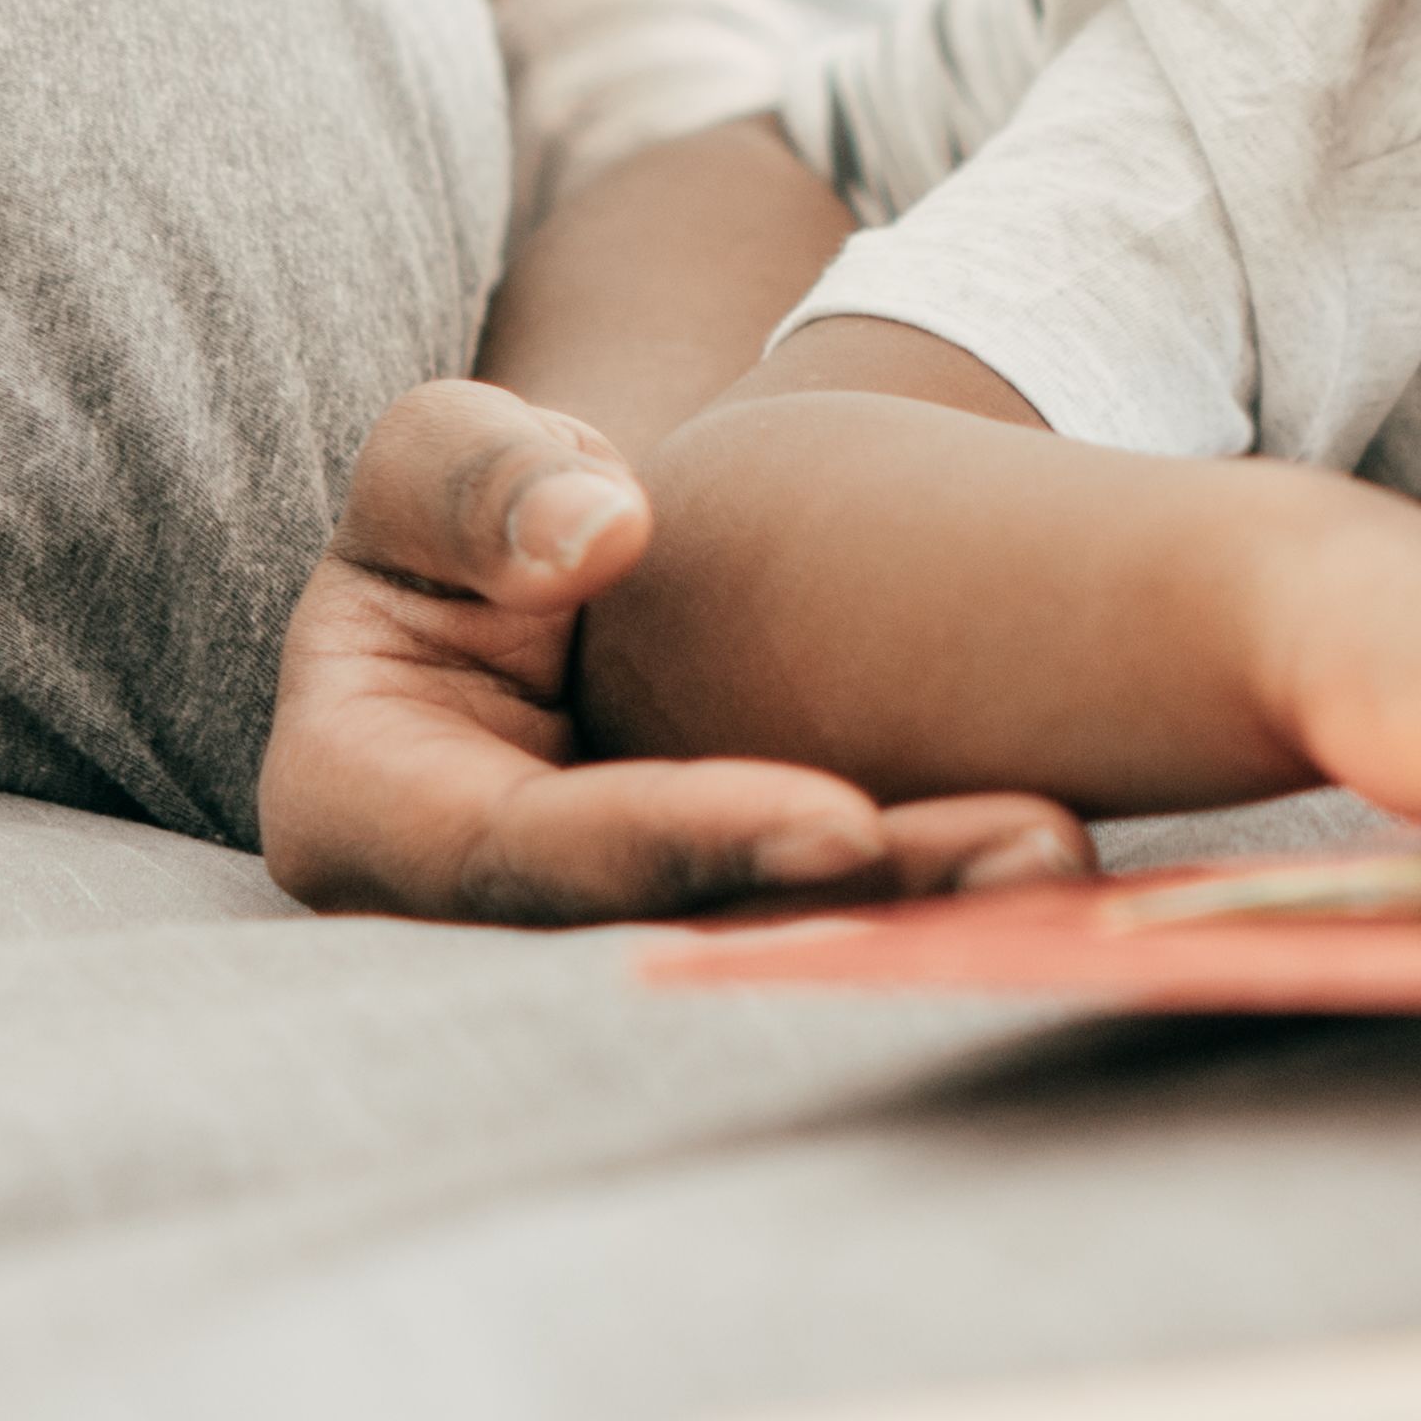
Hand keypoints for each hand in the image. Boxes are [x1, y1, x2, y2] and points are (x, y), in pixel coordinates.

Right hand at [254, 378, 1088, 921]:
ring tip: (1062, 855)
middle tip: (1021, 851)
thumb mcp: (440, 460)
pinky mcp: (708, 944)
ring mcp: (597, 950)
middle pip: (667, 941)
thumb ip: (472, 477)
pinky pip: (818, 943)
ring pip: (764, 960)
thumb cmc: (475, 519)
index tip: (838, 818)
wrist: (568, 579)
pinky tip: (1061, 867)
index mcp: (358, 819)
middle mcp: (467, 930)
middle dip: (844, 915)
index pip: (524, 860)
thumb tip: (591, 535)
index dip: (681, 846)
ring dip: (924, 923)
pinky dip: (934, 910)